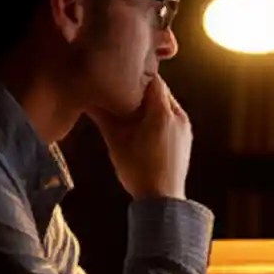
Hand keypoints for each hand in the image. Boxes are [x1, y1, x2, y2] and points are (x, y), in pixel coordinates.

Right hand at [86, 75, 190, 200]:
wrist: (163, 200)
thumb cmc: (139, 170)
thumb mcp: (116, 142)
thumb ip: (104, 117)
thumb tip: (88, 99)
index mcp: (163, 112)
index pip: (153, 79)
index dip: (136, 74)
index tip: (121, 74)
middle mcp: (178, 115)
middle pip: (160, 90)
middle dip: (141, 89)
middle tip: (121, 89)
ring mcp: (184, 127)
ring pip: (165, 103)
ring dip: (149, 102)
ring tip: (129, 107)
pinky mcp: (185, 138)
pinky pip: (171, 117)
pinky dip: (157, 115)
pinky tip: (142, 124)